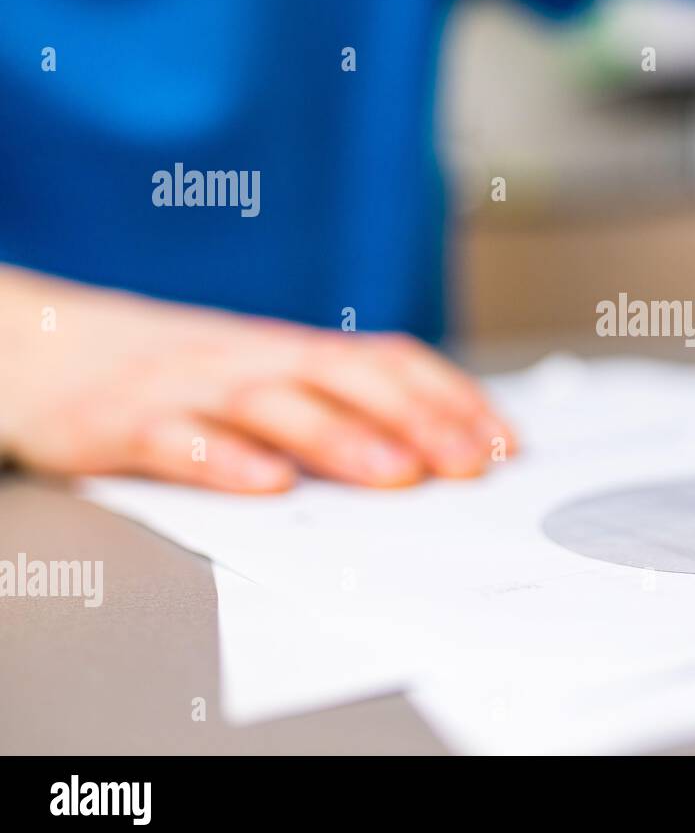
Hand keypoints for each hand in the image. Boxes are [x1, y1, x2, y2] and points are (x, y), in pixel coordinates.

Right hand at [0, 267, 515, 490]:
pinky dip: (225, 460)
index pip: (390, 361)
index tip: (504, 443)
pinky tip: (268, 485)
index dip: (452, 398)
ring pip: (276, 405)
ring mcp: (193, 387)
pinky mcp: (128, 422)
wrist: (53, 347)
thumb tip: (437, 452)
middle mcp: (256, 360)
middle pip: (348, 379)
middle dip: (419, 419)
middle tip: (470, 464)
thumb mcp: (269, 379)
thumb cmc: (188, 377)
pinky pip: (180, 440)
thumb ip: (338, 407)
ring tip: (396, 473)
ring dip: (343, 438)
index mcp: (296, 352)